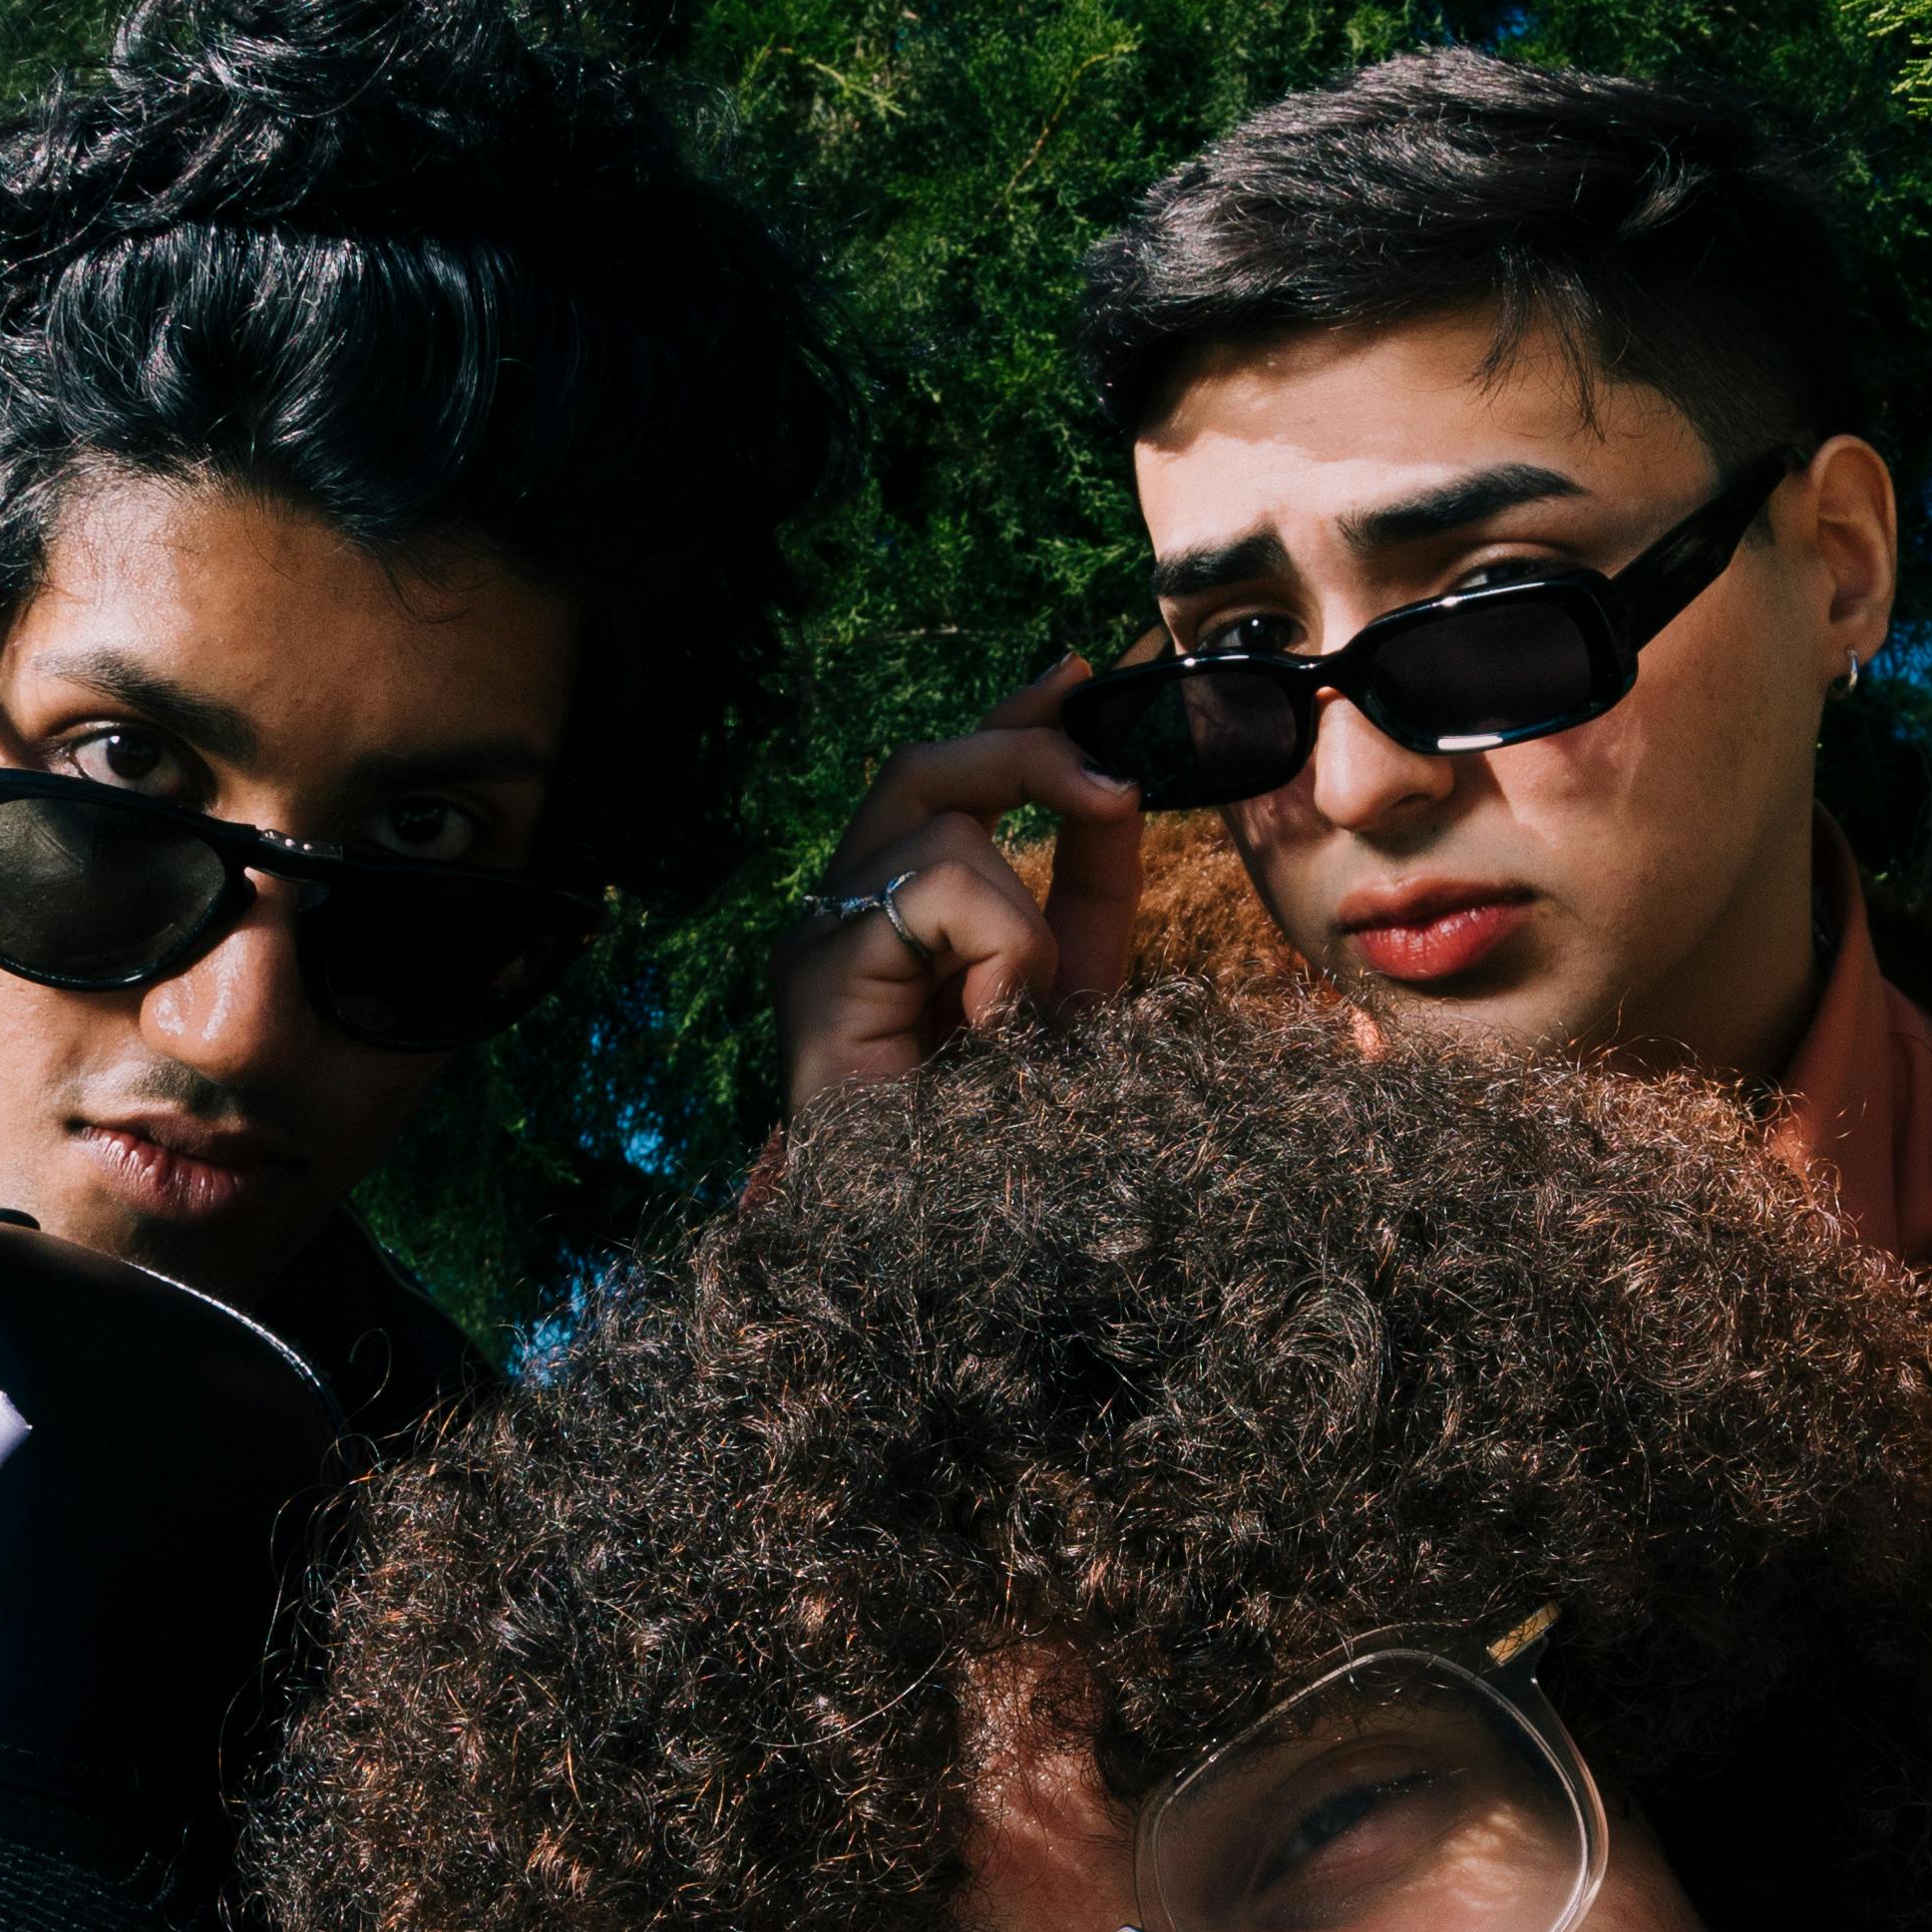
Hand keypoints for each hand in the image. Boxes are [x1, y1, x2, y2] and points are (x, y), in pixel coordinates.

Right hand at [773, 662, 1149, 1111]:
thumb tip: (1117, 778)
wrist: (978, 1259)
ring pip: (939, 821)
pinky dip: (1000, 946)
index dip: (1011, 721)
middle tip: (1114, 783)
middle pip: (920, 767)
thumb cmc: (1022, 1141)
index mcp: (895, 921)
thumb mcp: (1081, 986)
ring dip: (1025, 910)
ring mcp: (815, 947)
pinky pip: (937, 885)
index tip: (1081, 672)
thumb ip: (1091, 886)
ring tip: (1027, 1013)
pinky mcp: (815, 979)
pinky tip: (995, 1028)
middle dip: (1024, 749)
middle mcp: (839, 922)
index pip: (942, 785)